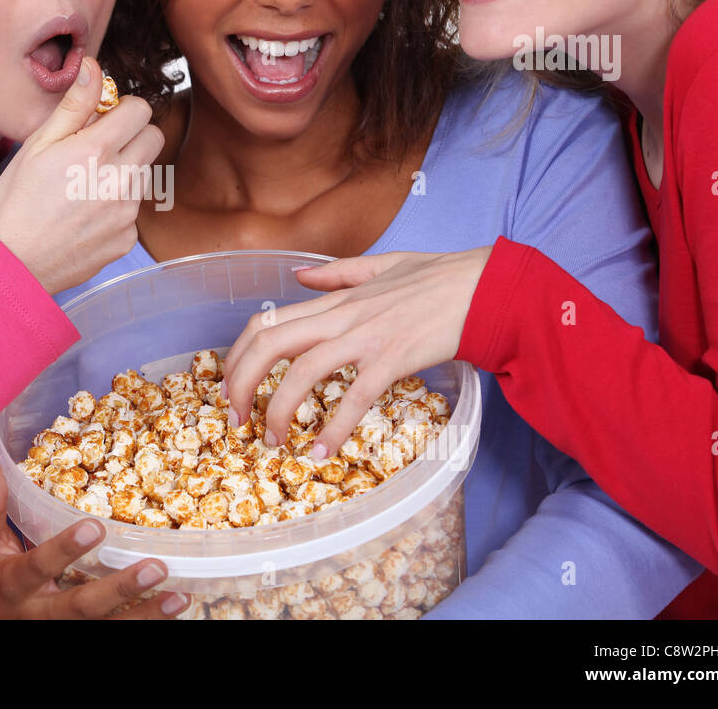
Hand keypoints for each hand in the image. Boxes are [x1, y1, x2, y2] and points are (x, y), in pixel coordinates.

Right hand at [0, 57, 164, 294]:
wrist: (12, 264)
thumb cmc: (16, 203)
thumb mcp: (36, 146)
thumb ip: (73, 107)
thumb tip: (93, 69)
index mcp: (96, 150)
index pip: (141, 110)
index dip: (123, 110)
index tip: (104, 119)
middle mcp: (120, 180)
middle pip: (153, 140)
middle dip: (132, 137)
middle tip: (99, 150)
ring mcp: (127, 213)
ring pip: (144, 176)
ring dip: (124, 173)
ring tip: (85, 188)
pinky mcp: (127, 239)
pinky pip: (133, 212)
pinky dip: (116, 209)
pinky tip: (84, 217)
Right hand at [0, 457, 189, 618]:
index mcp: (14, 584)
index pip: (39, 566)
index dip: (65, 549)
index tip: (95, 526)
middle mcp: (40, 613)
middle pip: (81, 607)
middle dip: (119, 590)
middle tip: (154, 568)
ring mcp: (62, 631)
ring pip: (105, 628)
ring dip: (144, 616)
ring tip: (179, 597)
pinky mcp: (80, 639)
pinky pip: (112, 636)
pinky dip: (143, 626)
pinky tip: (175, 611)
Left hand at [221, 247, 491, 460]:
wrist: (487, 287)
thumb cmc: (440, 277)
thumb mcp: (381, 264)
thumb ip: (336, 273)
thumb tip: (297, 276)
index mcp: (335, 300)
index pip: (266, 321)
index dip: (238, 354)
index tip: (230, 385)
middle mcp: (341, 317)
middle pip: (269, 345)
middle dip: (242, 384)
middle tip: (237, 420)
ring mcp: (366, 337)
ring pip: (302, 373)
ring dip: (279, 412)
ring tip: (274, 442)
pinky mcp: (393, 359)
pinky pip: (353, 398)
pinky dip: (333, 429)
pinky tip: (322, 452)